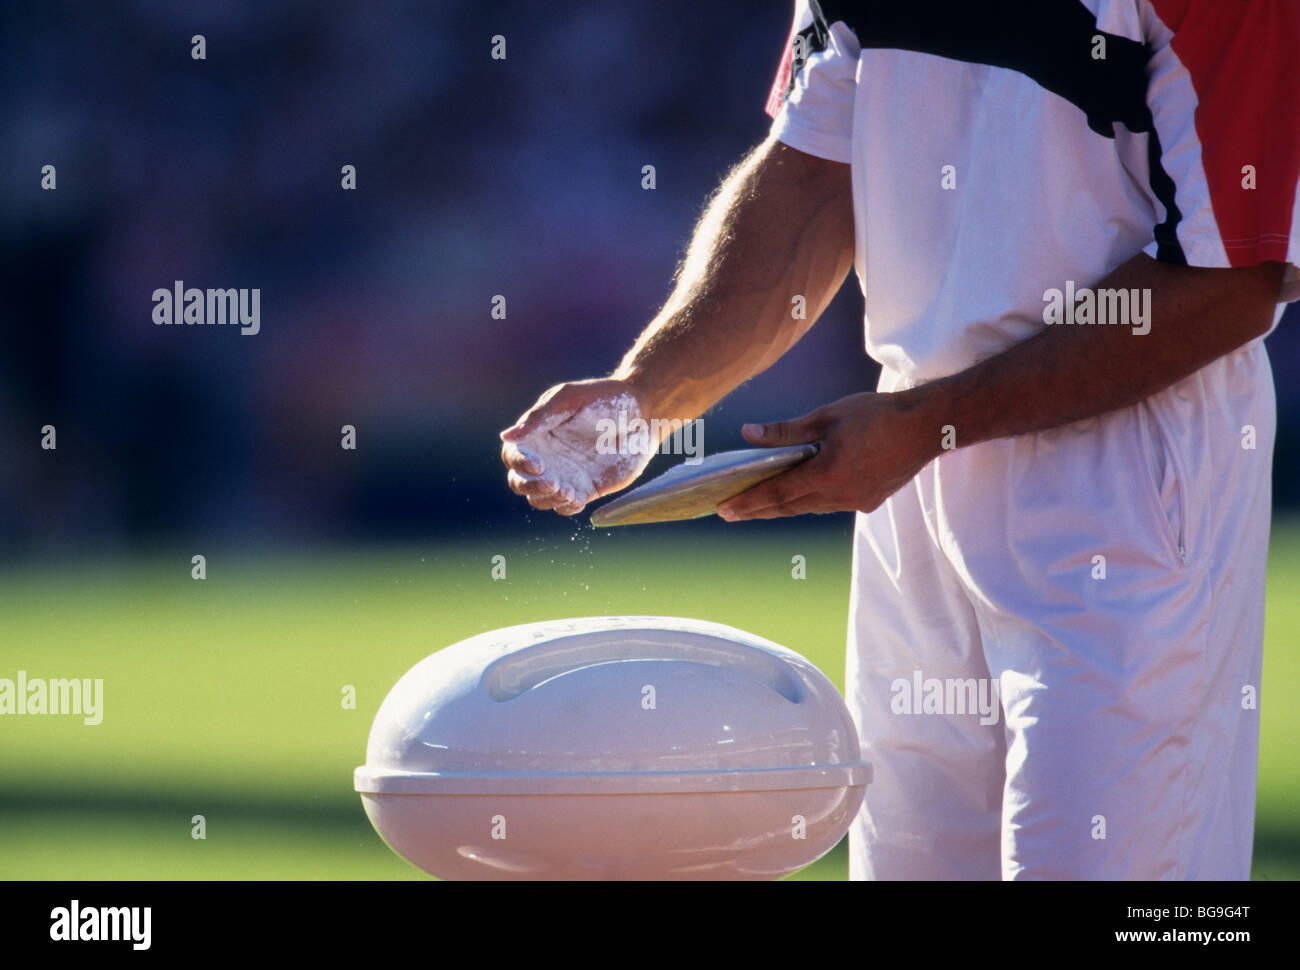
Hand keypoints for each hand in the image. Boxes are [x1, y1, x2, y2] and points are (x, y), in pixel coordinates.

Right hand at [500, 378, 656, 515]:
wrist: (642, 413)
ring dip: (547, 499)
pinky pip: (567, 506)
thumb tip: (506, 436)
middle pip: (519, 483)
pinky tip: (577, 498)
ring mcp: (564, 475)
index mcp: (536, 435)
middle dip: (530, 486)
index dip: (519, 463)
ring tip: (568, 490)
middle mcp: (546, 457)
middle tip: (552, 481)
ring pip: (540, 499)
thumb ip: (538, 419)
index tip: (538, 464)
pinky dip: (567, 507)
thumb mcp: (568, 400)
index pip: (512, 455)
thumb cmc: (603, 398)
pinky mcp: (585, 489)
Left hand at [716, 391, 940, 519]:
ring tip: (757, 505)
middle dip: (757, 509)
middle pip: (789, 507)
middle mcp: (839, 495)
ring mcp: (855, 502)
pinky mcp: (868, 502)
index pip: (777, 493)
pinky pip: (830, 504)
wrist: (927, 427)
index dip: (747, 502)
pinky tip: (800, 494)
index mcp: (827, 473)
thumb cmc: (876, 414)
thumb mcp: (826, 416)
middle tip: (730, 512)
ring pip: (810, 507)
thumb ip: (786, 431)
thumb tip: (748, 434)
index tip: (723, 509)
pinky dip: (810, 500)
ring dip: (783, 507)